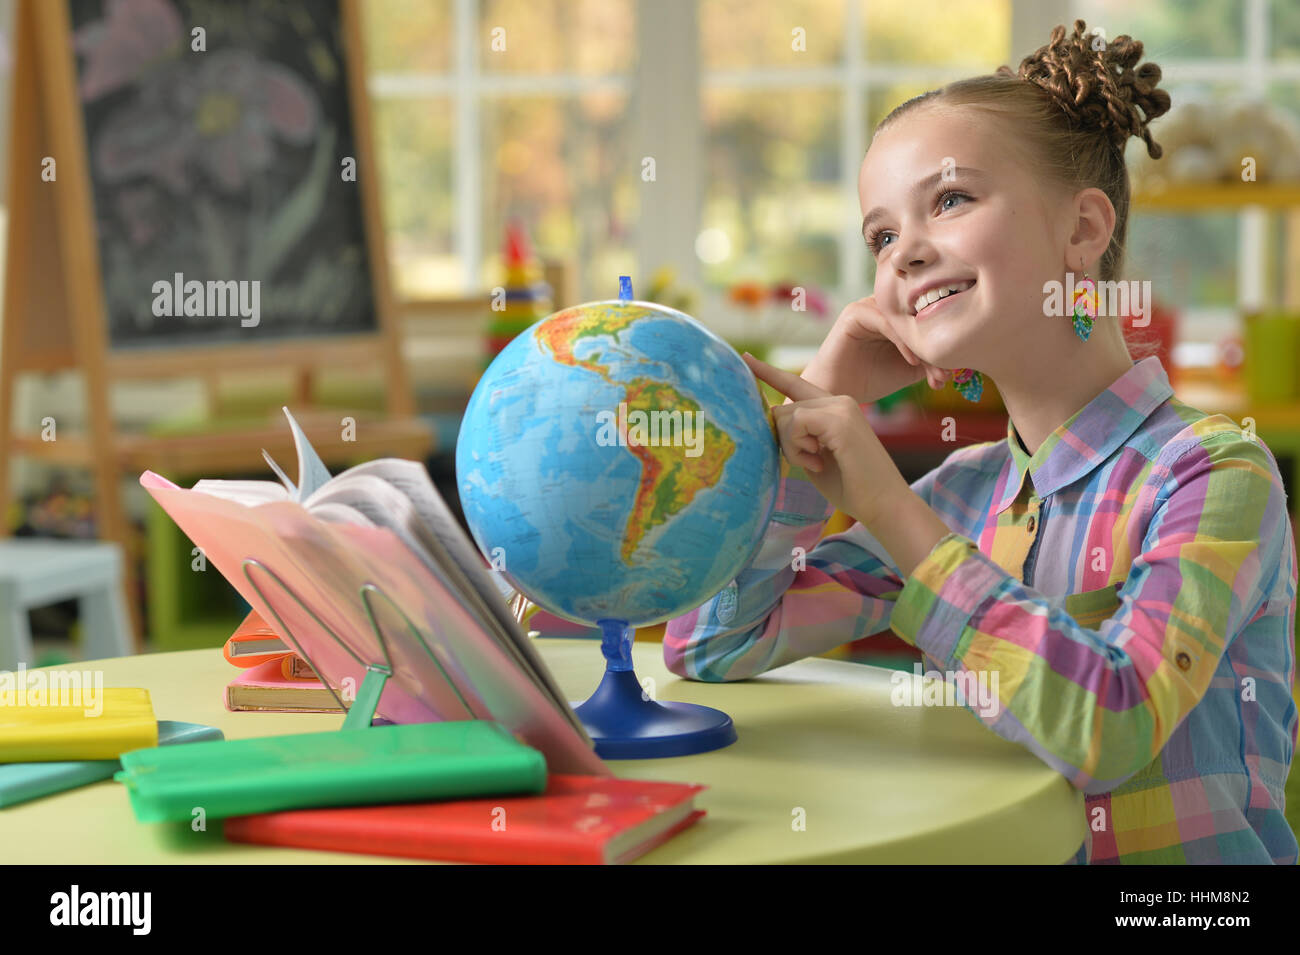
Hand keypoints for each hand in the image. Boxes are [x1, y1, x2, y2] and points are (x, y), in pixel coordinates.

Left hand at [743, 351, 905, 524]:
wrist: (884, 504)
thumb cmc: (851, 486)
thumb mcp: (815, 456)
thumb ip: (797, 436)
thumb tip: (772, 414)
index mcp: (834, 408)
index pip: (795, 384)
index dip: (769, 373)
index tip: (745, 358)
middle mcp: (839, 401)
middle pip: (783, 408)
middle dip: (785, 440)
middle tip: (810, 461)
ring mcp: (841, 407)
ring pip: (787, 414)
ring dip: (791, 446)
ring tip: (816, 462)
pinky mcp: (839, 419)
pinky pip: (797, 422)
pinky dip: (798, 446)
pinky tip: (817, 460)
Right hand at [795, 295, 951, 406]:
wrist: (836, 392)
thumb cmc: (870, 380)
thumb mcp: (910, 368)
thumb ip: (930, 357)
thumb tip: (959, 356)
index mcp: (896, 315)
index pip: (926, 319)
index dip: (941, 344)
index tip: (953, 373)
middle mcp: (882, 306)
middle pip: (918, 317)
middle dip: (934, 346)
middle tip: (947, 372)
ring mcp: (867, 306)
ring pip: (904, 319)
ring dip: (921, 345)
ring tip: (932, 370)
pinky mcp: (854, 313)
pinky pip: (886, 322)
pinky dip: (902, 341)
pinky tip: (912, 361)